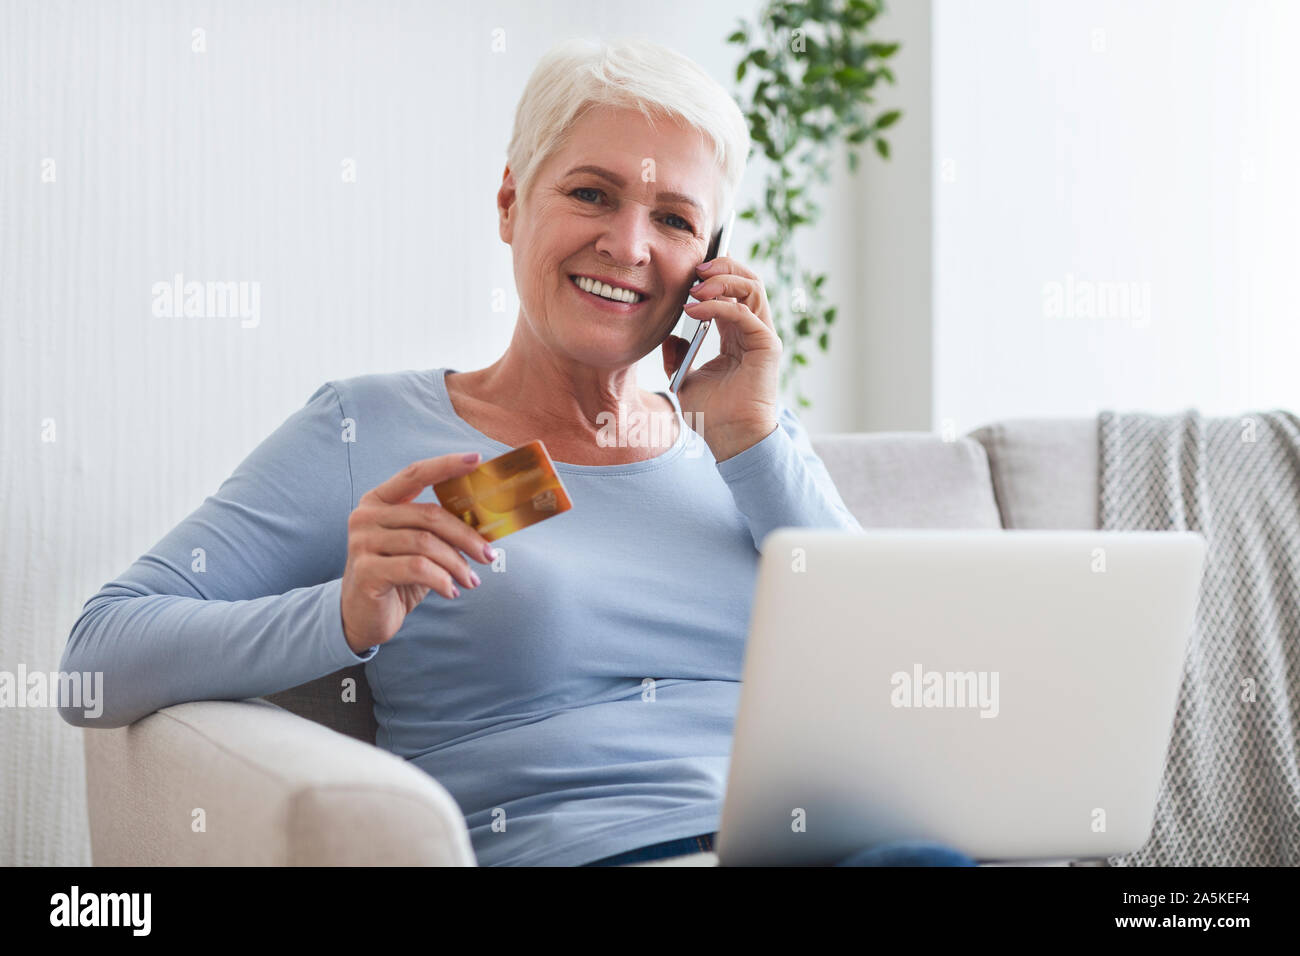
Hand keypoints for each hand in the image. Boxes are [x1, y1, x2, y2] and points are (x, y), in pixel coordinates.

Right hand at [340, 452, 495, 653]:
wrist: (364, 616)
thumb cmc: (398, 576)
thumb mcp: (418, 547)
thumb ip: (438, 529)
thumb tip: (485, 521)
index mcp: (379, 500)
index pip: (415, 473)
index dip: (447, 465)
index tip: (477, 459)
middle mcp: (366, 516)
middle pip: (429, 515)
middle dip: (466, 536)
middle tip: (489, 555)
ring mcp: (362, 542)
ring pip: (426, 544)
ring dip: (457, 564)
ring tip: (471, 580)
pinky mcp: (366, 570)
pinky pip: (417, 568)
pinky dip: (442, 580)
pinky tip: (451, 591)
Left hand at [661, 255, 781, 460]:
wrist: (728, 437)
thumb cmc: (712, 414)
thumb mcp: (684, 379)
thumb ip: (677, 355)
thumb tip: (669, 337)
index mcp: (736, 335)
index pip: (732, 291)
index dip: (713, 276)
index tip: (688, 274)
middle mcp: (753, 331)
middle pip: (747, 281)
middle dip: (723, 267)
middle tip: (696, 268)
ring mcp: (762, 336)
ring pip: (752, 288)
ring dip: (722, 281)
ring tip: (695, 288)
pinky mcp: (767, 345)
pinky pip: (744, 313)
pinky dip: (718, 306)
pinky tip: (694, 310)